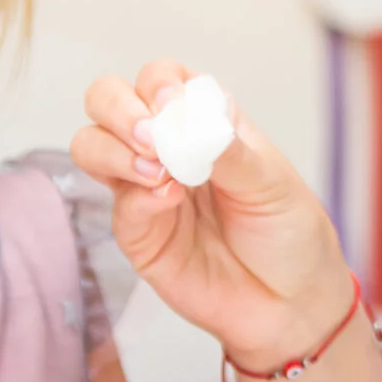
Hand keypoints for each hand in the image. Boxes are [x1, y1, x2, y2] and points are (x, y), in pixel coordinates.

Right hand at [72, 61, 351, 367]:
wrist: (291, 303)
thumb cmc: (288, 232)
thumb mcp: (272, 182)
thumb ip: (228, 151)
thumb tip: (193, 124)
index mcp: (203, 121)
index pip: (159, 78)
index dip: (157, 83)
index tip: (172, 105)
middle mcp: (165, 147)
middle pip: (107, 101)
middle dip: (119, 109)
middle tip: (151, 136)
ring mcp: (144, 189)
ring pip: (90, 146)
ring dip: (114, 149)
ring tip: (158, 170)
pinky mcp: (138, 234)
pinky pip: (117, 205)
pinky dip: (137, 196)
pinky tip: (169, 200)